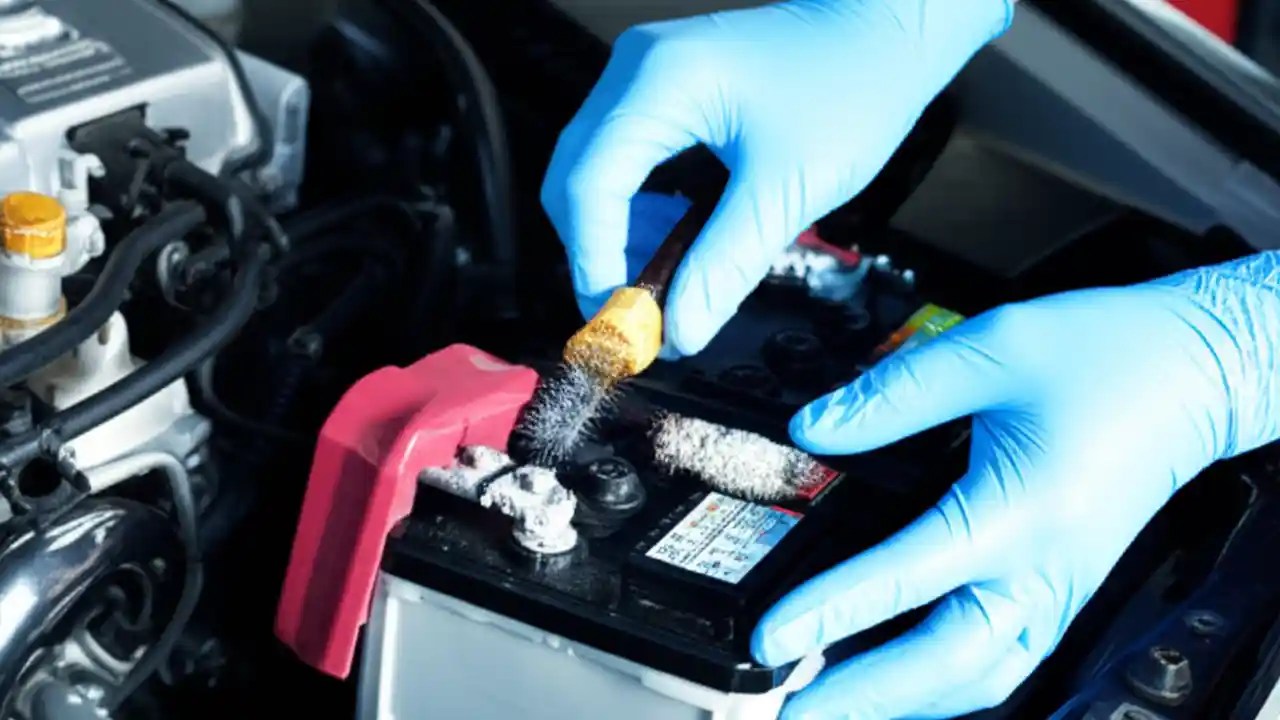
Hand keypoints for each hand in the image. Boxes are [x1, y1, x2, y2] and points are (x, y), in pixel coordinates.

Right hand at [540, 0, 1012, 354]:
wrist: (888, 32)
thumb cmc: (854, 89)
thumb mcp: (789, 190)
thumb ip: (726, 266)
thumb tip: (681, 335)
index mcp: (659, 82)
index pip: (589, 184)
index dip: (594, 262)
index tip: (620, 326)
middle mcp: (634, 70)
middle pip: (575, 178)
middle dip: (598, 254)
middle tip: (633, 320)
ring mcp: (643, 77)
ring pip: (593, 172)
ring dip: (617, 237)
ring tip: (660, 291)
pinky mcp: (661, 90)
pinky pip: (623, 160)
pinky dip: (637, 212)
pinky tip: (673, 246)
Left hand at [751, 252, 1279, 718]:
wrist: (1197, 371)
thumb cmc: (1109, 356)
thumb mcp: (989, 350)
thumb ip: (893, 395)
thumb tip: (814, 429)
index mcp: (1022, 510)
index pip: (908, 577)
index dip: (832, 610)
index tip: (773, 636)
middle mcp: (1045, 567)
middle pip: (950, 664)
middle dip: (867, 698)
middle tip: (793, 711)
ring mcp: (1060, 587)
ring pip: (981, 677)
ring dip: (907, 698)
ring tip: (836, 701)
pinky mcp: (1064, 588)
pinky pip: (1003, 657)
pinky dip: (948, 682)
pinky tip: (904, 678)